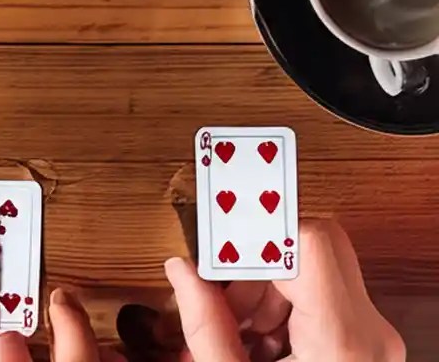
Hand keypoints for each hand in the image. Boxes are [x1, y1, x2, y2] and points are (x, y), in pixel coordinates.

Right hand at [0, 219, 405, 360]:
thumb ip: (204, 327)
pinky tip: (242, 338)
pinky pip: (311, 296)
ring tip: (217, 325)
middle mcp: (361, 328)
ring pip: (304, 268)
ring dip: (252, 284)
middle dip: (244, 258)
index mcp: (339, 337)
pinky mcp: (354, 340)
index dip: (252, 219)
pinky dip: (269, 305)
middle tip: (202, 280)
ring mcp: (362, 333)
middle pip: (302, 245)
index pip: (305, 236)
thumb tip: (180, 268)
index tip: (213, 202)